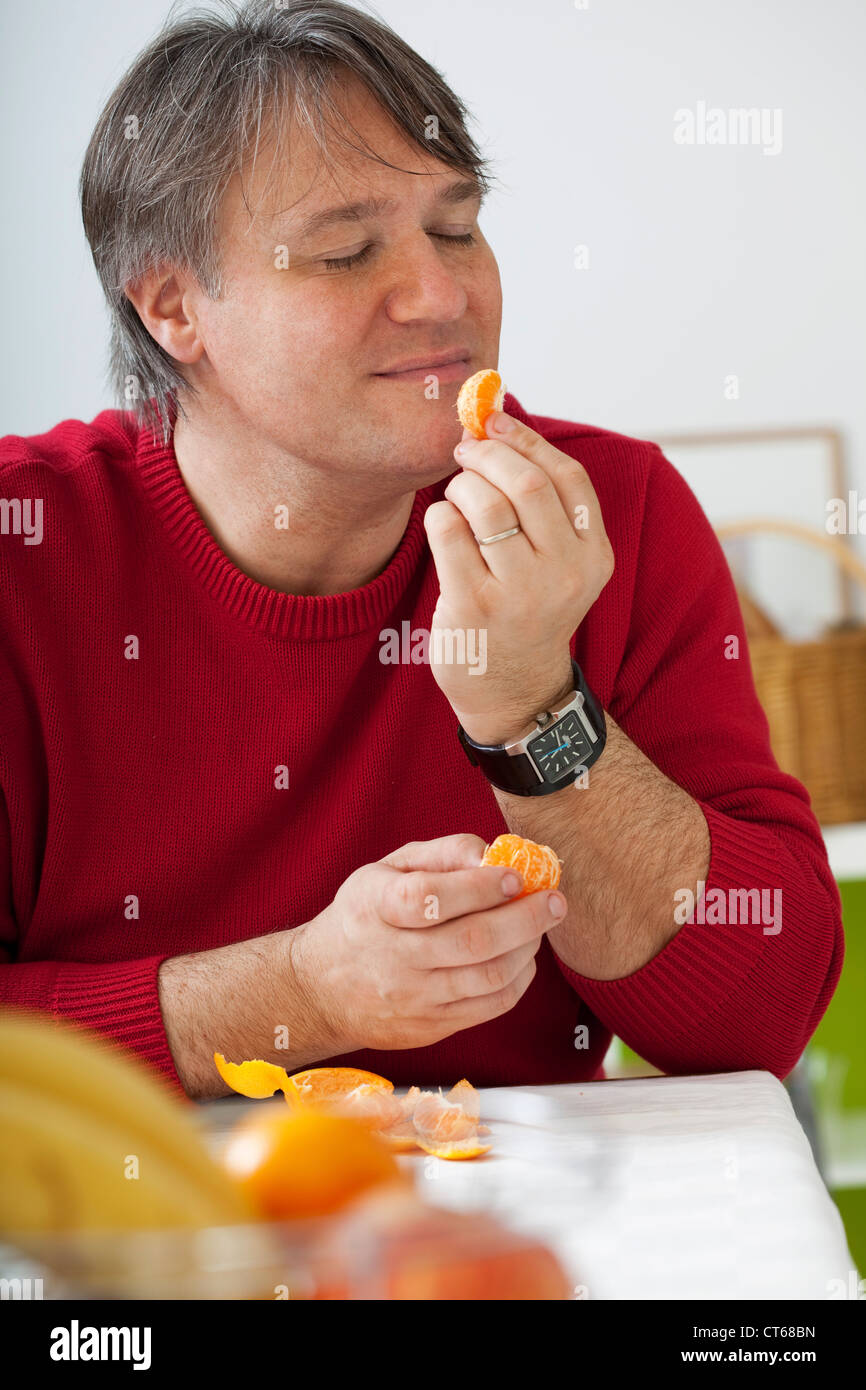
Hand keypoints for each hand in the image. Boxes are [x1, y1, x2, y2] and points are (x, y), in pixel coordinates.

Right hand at [289, 833, 566, 1053]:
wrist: (321, 989)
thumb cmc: (364, 917)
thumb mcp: (386, 871)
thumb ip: (441, 855)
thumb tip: (492, 854)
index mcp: (376, 908)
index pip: (430, 898)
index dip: (478, 887)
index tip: (513, 875)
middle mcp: (393, 956)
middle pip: (471, 942)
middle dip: (524, 919)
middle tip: (554, 901)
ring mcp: (412, 998)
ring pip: (487, 978)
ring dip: (527, 948)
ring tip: (541, 924)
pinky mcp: (429, 1027)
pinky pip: (488, 1007)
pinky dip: (517, 980)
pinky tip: (523, 958)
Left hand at [423, 410, 613, 743]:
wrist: (513, 691)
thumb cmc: (527, 610)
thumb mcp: (559, 564)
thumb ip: (544, 505)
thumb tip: (498, 422)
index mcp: (594, 556)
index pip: (567, 478)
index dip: (527, 440)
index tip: (494, 422)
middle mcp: (565, 574)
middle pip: (526, 484)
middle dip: (488, 455)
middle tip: (465, 452)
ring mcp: (520, 593)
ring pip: (485, 504)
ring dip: (461, 486)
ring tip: (457, 497)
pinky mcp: (474, 606)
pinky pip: (448, 531)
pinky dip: (440, 515)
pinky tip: (444, 527)